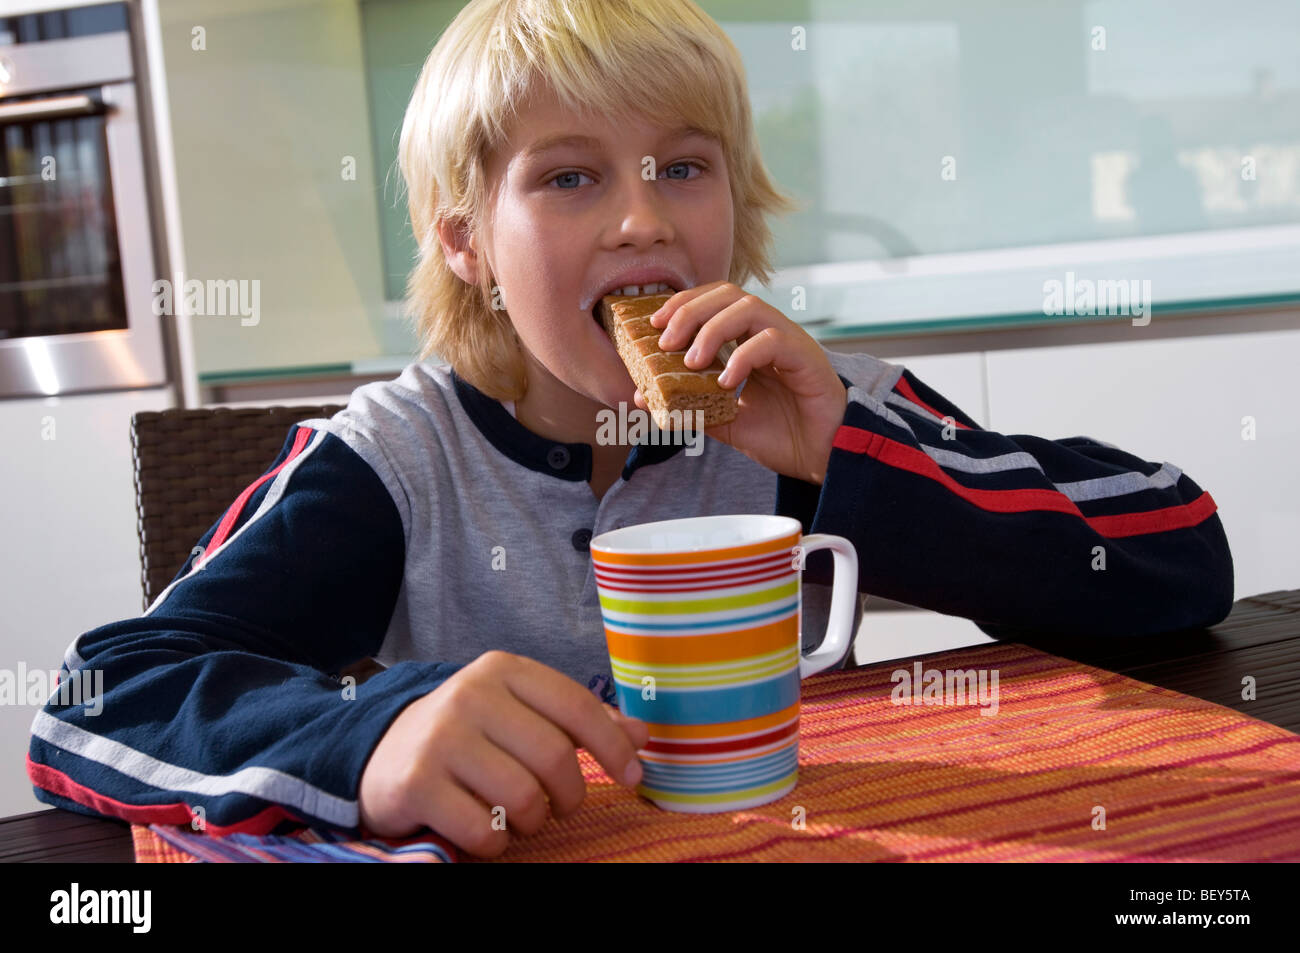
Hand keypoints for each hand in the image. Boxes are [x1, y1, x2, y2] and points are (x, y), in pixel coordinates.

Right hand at [358, 651, 648, 858]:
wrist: (382, 753)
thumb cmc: (470, 735)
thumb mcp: (521, 713)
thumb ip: (580, 721)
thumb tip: (641, 734)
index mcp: (503, 670)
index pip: (576, 706)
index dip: (613, 747)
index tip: (632, 777)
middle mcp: (469, 695)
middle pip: (554, 758)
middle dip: (570, 795)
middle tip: (560, 806)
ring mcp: (440, 738)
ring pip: (524, 797)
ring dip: (533, 821)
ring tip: (520, 816)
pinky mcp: (416, 783)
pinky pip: (485, 830)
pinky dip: (496, 842)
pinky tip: (487, 829)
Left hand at [638, 281, 847, 484]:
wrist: (823, 460)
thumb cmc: (783, 437)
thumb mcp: (725, 422)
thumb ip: (689, 407)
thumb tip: (642, 396)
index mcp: (749, 340)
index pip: (713, 301)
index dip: (682, 305)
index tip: (654, 326)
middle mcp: (769, 332)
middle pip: (727, 294)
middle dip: (690, 310)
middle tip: (664, 340)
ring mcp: (789, 341)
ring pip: (749, 308)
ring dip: (712, 329)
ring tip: (691, 361)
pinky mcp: (806, 357)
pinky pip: (772, 340)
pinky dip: (743, 356)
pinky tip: (726, 382)